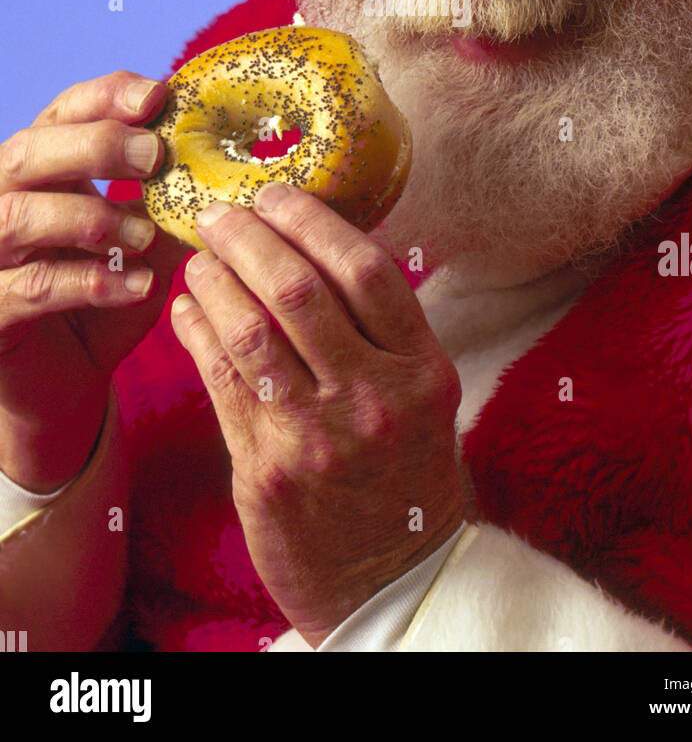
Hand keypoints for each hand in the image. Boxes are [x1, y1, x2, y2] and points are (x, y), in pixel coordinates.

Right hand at [0, 71, 187, 489]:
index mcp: (44, 170)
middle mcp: (5, 201)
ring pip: (18, 215)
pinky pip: (30, 286)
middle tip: (154, 155)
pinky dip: (89, 282)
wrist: (66, 384)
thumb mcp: (150, 243)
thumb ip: (175, 202)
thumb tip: (237, 163)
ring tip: (146, 234)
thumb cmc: (108, 298)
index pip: (63, 111)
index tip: (158, 94)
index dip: (106, 96)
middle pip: (28, 151)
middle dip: (95, 145)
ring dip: (90, 217)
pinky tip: (137, 285)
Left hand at [170, 183, 463, 648]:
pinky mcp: (267, 469)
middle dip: (248, 238)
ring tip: (199, 257)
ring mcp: (318, 435)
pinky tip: (187, 309)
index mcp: (422, 369)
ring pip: (249, 329)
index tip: (277, 194)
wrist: (390, 580)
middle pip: (299, 289)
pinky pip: (220, 379)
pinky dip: (197, 331)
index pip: (365, 269)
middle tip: (220, 213)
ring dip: (214, 280)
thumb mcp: (422, 395)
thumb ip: (383, 328)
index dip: (312, 220)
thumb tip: (320, 241)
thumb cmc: (403, 473)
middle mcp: (374, 397)